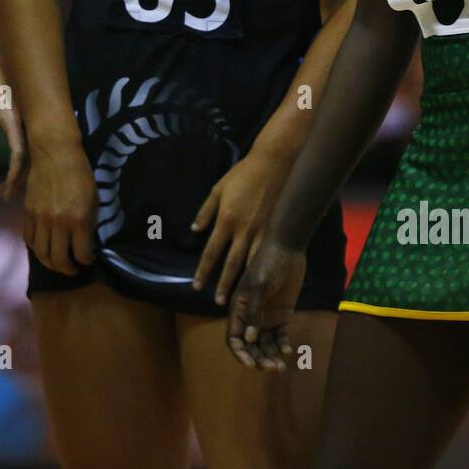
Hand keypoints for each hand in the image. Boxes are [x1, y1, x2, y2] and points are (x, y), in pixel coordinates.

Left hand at [0, 57, 26, 199]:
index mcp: (15, 120)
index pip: (19, 152)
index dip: (15, 173)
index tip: (7, 188)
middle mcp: (28, 124)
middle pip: (29, 159)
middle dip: (17, 180)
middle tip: (3, 197)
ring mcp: (31, 125)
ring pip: (31, 156)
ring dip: (19, 175)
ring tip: (3, 191)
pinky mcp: (30, 126)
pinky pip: (30, 149)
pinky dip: (22, 165)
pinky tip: (11, 176)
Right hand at [23, 141, 96, 275]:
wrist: (56, 153)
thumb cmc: (81, 174)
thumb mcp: (94, 199)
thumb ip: (89, 223)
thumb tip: (86, 243)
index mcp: (78, 219)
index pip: (81, 254)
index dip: (86, 261)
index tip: (88, 260)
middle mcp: (57, 223)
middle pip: (58, 260)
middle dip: (67, 270)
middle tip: (73, 269)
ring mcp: (40, 218)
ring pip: (41, 254)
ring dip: (51, 264)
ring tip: (58, 263)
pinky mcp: (28, 212)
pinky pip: (29, 239)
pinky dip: (36, 248)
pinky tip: (44, 247)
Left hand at [191, 149, 289, 305]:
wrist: (273, 165)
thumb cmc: (243, 175)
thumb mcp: (218, 189)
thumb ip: (206, 211)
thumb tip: (195, 230)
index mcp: (226, 220)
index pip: (211, 252)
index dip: (204, 270)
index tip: (197, 286)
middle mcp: (242, 230)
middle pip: (231, 264)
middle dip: (224, 284)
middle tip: (218, 302)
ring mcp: (260, 231)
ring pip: (250, 263)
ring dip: (243, 282)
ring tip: (239, 299)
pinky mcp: (274, 230)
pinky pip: (265, 254)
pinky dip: (260, 269)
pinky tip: (259, 279)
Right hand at [226, 234, 306, 371]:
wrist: (288, 248)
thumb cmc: (269, 263)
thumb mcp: (260, 286)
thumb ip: (255, 312)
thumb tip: (250, 339)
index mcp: (239, 309)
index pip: (234, 338)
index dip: (240, 353)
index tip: (251, 365)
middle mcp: (250, 316)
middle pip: (251, 345)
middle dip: (258, 359)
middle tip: (272, 367)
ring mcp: (266, 316)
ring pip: (266, 344)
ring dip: (271, 356)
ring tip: (280, 366)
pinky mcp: (282, 314)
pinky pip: (280, 336)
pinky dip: (282, 345)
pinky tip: (288, 351)